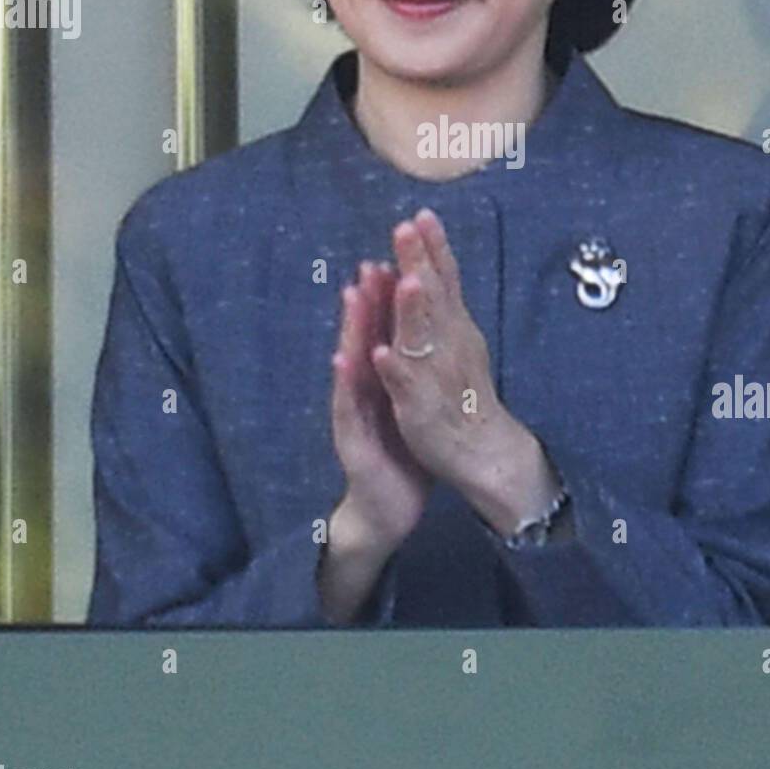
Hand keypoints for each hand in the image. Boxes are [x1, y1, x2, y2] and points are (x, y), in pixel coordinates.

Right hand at [330, 259, 434, 551]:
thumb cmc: (401, 453)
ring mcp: (355, 411)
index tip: (398, 259)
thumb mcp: (412, 405)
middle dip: (370, 300)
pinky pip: (348, 407)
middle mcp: (366, 388)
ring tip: (354, 294)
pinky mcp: (351, 439)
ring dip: (354, 329)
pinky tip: (342, 359)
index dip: (393, 295)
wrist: (387, 509)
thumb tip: (426, 338)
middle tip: (372, 262)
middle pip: (368, 338)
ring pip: (354, 364)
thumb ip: (412, 370)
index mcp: (385, 378)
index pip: (389, 330)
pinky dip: (345, 382)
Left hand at [370, 208, 559, 533]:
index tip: (423, 213)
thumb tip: (430, 272)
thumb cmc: (467, 395)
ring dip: (413, 309)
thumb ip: (445, 310)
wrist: (485, 451)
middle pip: (433, 297)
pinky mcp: (421, 406)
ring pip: (421, 337)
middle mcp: (448, 344)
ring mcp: (435, 374)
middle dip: (420, 262)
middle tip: (407, 227)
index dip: (434, 247)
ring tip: (406, 281)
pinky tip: (382, 353)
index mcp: (454, 328)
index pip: (444, 280)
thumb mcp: (460, 344)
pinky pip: (407, 385)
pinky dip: (395, 368)